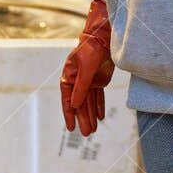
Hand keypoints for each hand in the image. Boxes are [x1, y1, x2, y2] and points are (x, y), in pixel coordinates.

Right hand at [60, 0, 113, 136]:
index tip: (71, 127)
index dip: (69, 114)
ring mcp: (88, 81)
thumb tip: (75, 106)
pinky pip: (97, 97)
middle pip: (79, 104)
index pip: (68, 100)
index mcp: (69, 77)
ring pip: (89, 103)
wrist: (103, 38)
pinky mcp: (98, 80)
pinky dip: (98, 106)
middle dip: (83, 119)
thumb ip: (81, 88)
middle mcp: (77, 81)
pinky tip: (99, 117)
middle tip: (86, 133)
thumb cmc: (91, 50)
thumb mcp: (86, 70)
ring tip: (92, 130)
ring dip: (90, 115)